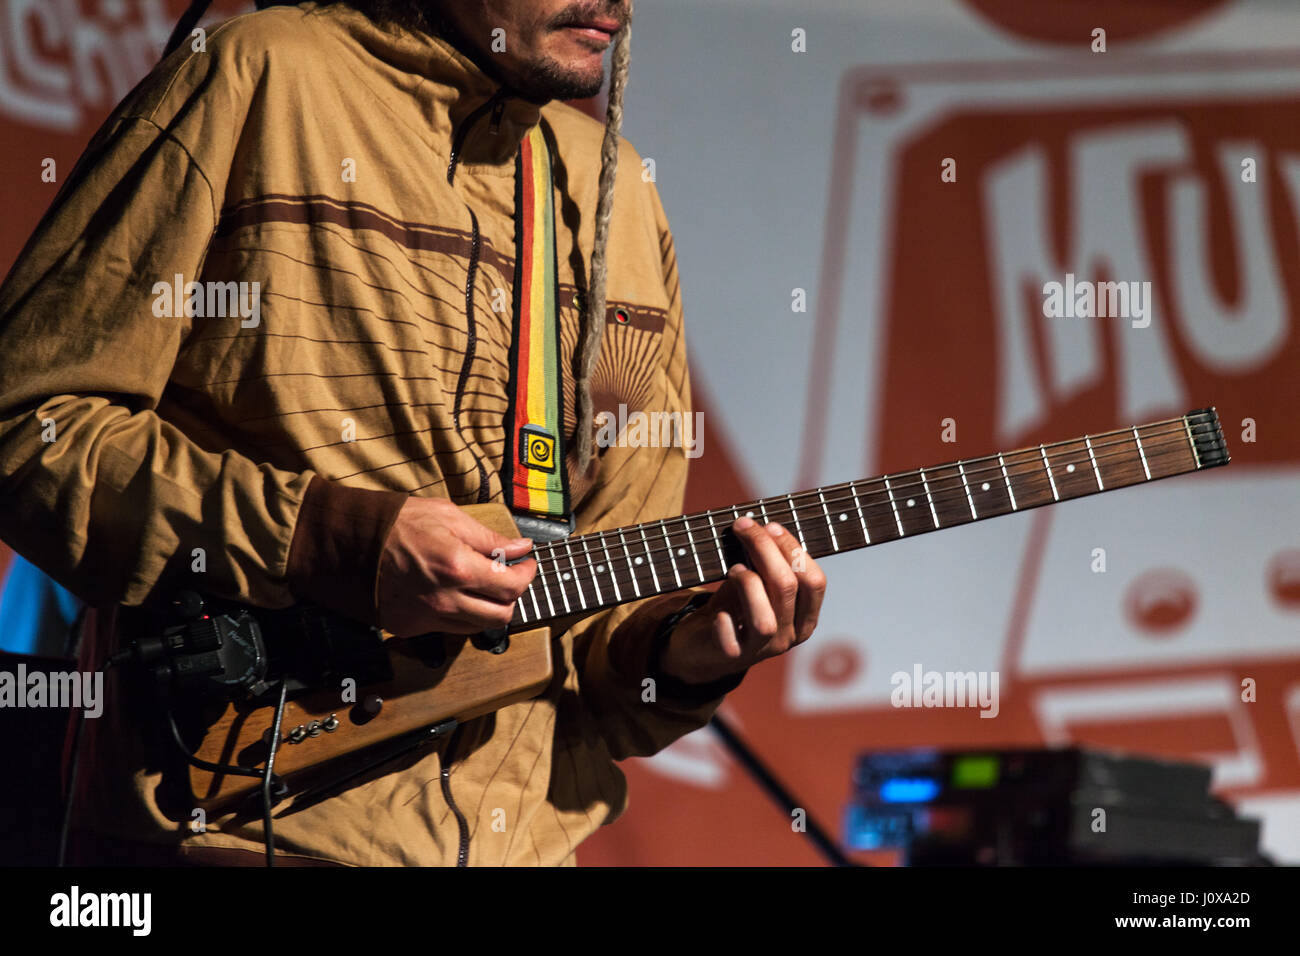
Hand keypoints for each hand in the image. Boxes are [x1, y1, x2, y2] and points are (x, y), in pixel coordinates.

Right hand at [377, 497, 536, 637]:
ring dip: (487, 608)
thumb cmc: (396, 523)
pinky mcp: (410, 627)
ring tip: (481, 586)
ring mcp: (427, 617)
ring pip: (477, 627)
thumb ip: (488, 537)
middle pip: (501, 616)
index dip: (527, 575)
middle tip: (508, 578)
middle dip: (512, 597)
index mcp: (458, 568)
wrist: (348, 543)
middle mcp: (446, 600)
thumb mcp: (447, 516)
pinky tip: (453, 594)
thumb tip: (520, 547)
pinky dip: (459, 614)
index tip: (526, 564)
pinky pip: (448, 628)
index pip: (512, 586)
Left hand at [656, 516, 826, 683]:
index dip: (794, 549)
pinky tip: (718, 611)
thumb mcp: (757, 583)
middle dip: (764, 549)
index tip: (771, 526)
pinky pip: (730, 640)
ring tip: (733, 569)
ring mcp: (761, 650)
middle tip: (743, 527)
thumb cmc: (735, 606)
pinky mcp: (732, 657)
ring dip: (749, 585)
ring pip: (765, 619)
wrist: (703, 644)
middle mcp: (789, 636)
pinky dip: (724, 622)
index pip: (815, 582)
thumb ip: (767, 563)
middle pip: (787, 588)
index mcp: (804, 618)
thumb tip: (762, 527)